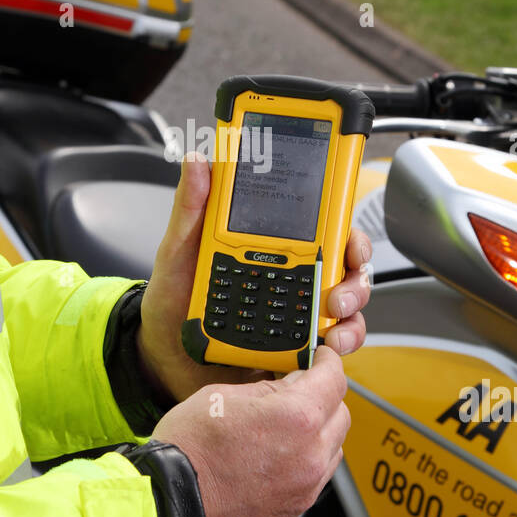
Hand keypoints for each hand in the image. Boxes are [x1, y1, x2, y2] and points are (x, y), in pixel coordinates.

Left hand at [136, 152, 373, 404]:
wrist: (161, 352)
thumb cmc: (173, 297)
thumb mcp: (178, 248)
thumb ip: (191, 207)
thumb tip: (198, 163)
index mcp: (273, 247)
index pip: (325, 232)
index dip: (348, 235)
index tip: (349, 245)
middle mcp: (292, 278)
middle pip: (346, 273)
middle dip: (356, 282)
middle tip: (335, 296)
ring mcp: (295, 316)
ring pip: (345, 313)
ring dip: (350, 321)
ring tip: (330, 332)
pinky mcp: (290, 351)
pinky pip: (325, 352)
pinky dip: (333, 353)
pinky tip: (320, 353)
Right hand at [152, 346, 350, 516]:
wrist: (172, 503)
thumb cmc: (188, 452)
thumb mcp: (223, 395)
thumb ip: (266, 388)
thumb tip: (286, 383)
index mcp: (296, 417)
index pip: (334, 378)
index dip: (328, 361)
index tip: (321, 357)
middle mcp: (310, 453)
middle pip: (340, 412)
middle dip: (324, 395)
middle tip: (298, 388)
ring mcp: (306, 483)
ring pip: (334, 444)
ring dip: (320, 428)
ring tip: (287, 423)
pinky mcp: (297, 505)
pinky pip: (320, 472)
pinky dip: (311, 456)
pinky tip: (283, 450)